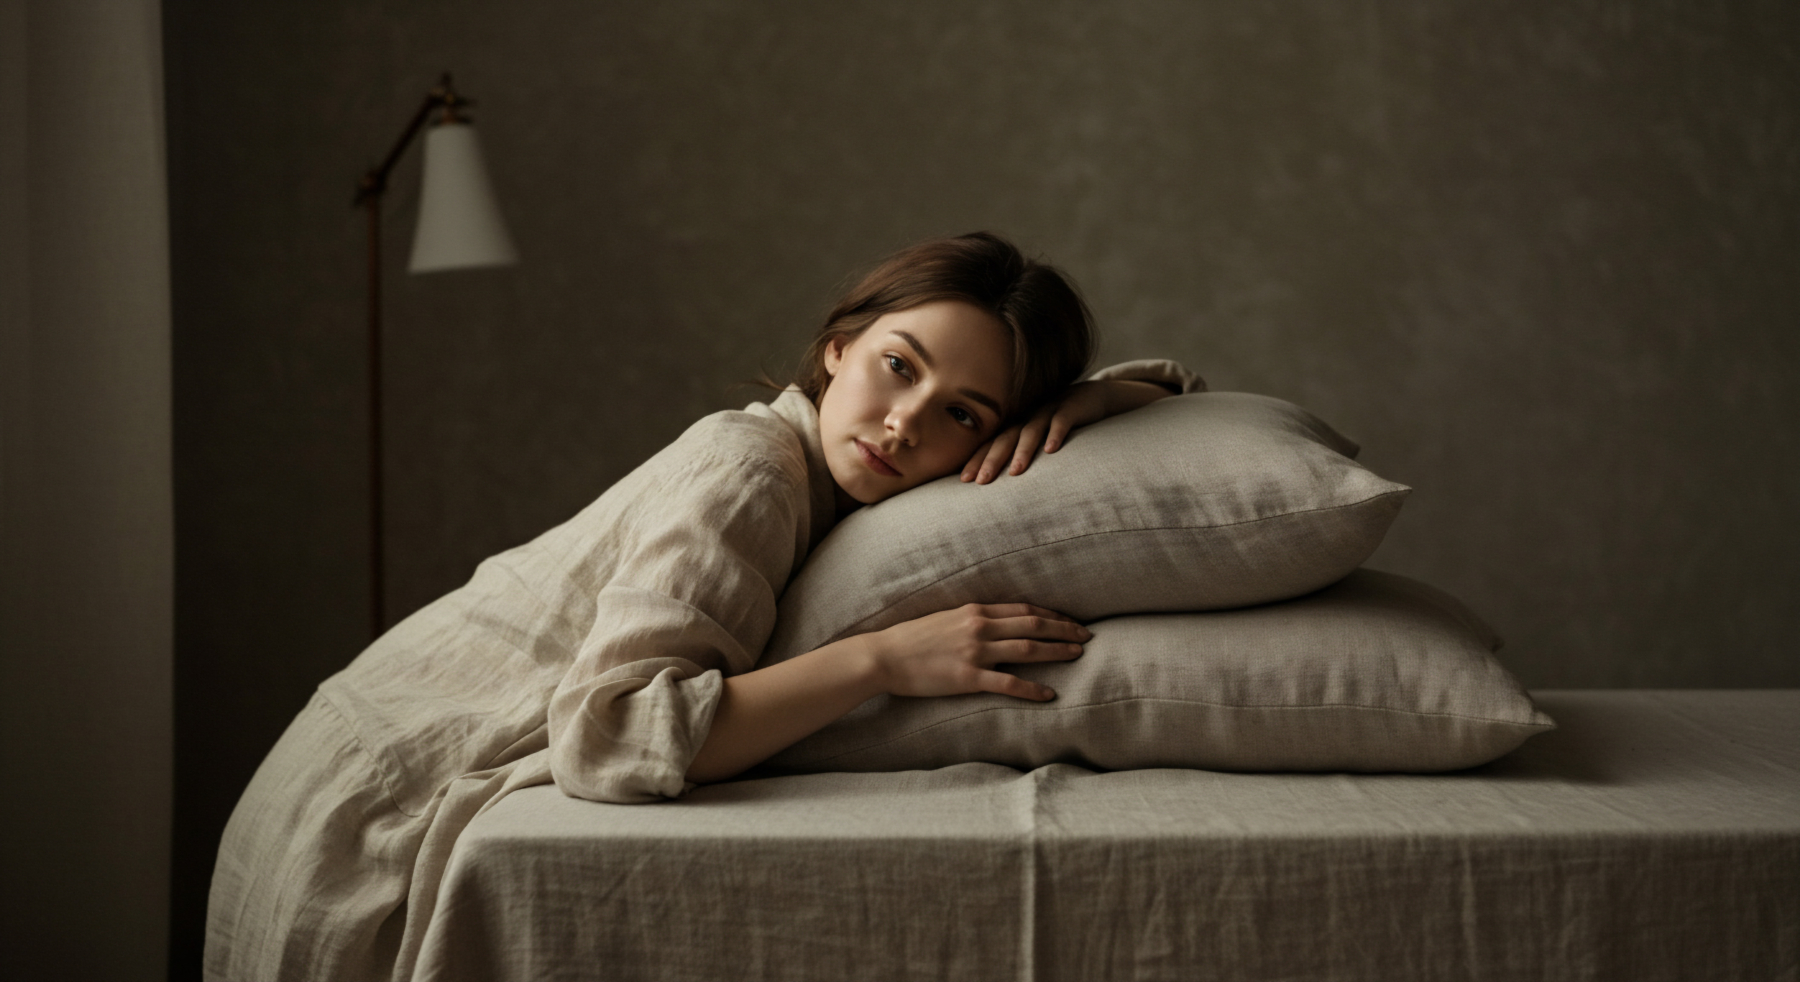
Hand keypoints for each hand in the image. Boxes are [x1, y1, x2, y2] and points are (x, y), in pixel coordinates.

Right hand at [868, 603, 1090, 700]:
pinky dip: (1033, 688)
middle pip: (1034, 624)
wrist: (885, 656)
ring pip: (1028, 648)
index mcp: (975, 610)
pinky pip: (1008, 682)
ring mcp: (975, 652)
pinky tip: (1050, 693)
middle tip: (1087, 636)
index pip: (1024, 609)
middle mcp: (980, 627)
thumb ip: (973, 619)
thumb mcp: (945, 618)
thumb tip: (996, 623)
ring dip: (1057, 651)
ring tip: (1078, 655)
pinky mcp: (968, 678)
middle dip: (1064, 629)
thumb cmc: (912, 639)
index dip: (1052, 614)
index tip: (1070, 621)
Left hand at [960, 379, 1171, 484]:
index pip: (992, 444)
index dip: (978, 460)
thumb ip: (1021, 456)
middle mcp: (1028, 418)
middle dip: (992, 460)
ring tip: (1016, 472)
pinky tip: (1052, 450)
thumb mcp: (1038, 439)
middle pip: (1006, 439)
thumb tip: (1003, 487)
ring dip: (1023, 451)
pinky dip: (1057, 434)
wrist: (1092, 397)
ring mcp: (1048, 411)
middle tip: (981, 481)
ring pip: (1031, 431)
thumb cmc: (1059, 425)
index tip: (964, 480)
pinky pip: (1062, 421)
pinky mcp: (1070, 408)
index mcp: (1017, 426)